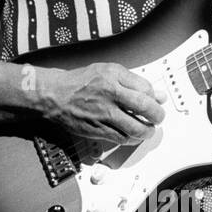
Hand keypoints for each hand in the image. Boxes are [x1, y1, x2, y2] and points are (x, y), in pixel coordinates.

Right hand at [39, 62, 166, 142]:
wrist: (54, 94)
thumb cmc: (79, 82)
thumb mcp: (106, 72)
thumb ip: (132, 82)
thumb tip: (156, 94)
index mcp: (113, 75)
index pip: (145, 88)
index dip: (154, 97)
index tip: (154, 101)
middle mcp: (109, 93)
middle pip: (145, 107)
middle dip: (157, 115)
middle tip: (158, 117)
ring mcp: (103, 113)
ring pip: (136, 127)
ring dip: (147, 131)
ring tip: (148, 129)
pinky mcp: (97, 129)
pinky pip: (122, 138)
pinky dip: (132, 139)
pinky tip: (132, 135)